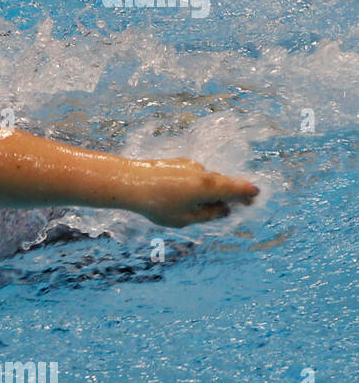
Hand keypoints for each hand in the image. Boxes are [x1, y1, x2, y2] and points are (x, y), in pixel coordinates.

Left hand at [135, 157, 258, 226]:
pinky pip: (194, 176)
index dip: (246, 192)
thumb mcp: (186, 218)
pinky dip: (198, 185)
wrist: (129, 182)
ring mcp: (188, 165)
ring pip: (207, 179)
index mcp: (209, 186)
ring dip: (212, 190)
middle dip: (231, 193)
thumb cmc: (157, 204)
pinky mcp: (176, 163)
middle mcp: (202, 172)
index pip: (236, 188)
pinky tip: (188, 197)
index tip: (254, 195)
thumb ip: (209, 215)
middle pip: (222, 183)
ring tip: (209, 206)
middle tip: (240, 203)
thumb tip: (225, 210)